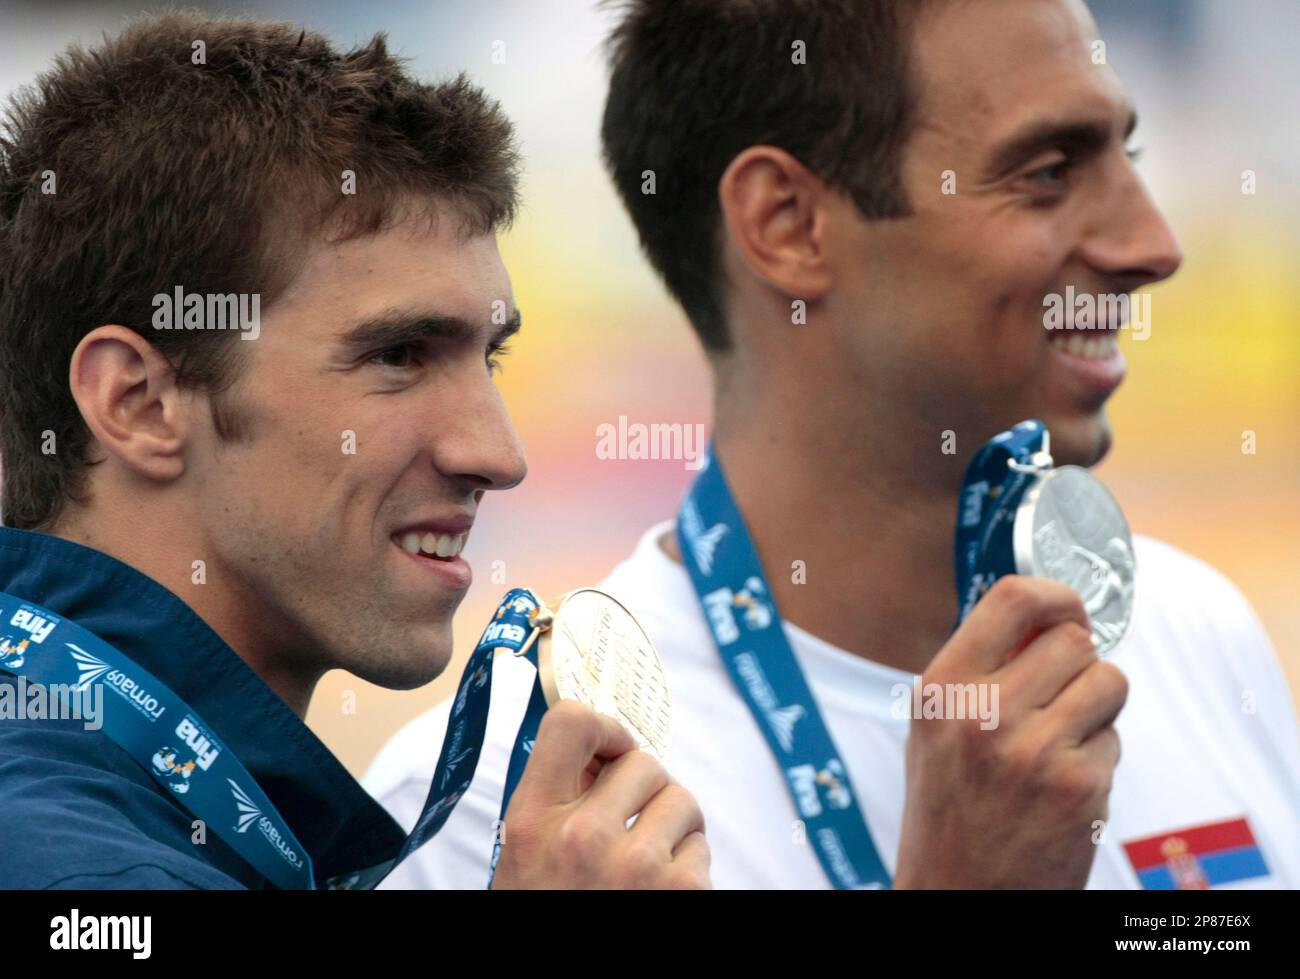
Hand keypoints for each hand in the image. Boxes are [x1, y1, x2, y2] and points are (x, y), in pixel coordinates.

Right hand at [491, 700, 710, 888]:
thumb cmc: (547, 908)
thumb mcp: (527, 856)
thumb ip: (558, 800)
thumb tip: (605, 752)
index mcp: (533, 820)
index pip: (570, 722)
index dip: (603, 728)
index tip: (610, 752)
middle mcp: (582, 836)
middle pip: (643, 762)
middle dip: (644, 791)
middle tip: (632, 823)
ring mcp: (636, 866)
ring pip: (682, 801)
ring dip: (672, 828)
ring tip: (646, 863)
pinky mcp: (681, 893)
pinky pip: (702, 850)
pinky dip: (689, 870)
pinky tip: (658, 896)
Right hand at [895, 575, 1127, 887]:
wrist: (957, 894)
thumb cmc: (947, 811)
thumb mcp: (935, 728)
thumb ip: (979, 670)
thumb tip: (1039, 618)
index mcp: (943, 690)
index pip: (1013, 599)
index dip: (1055, 595)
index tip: (1067, 609)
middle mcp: (986, 714)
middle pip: (1074, 640)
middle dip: (1079, 661)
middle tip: (1062, 690)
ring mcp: (1035, 752)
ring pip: (1109, 682)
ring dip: (1096, 706)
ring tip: (1060, 740)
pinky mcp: (1079, 790)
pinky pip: (1114, 741)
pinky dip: (1096, 759)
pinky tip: (1060, 787)